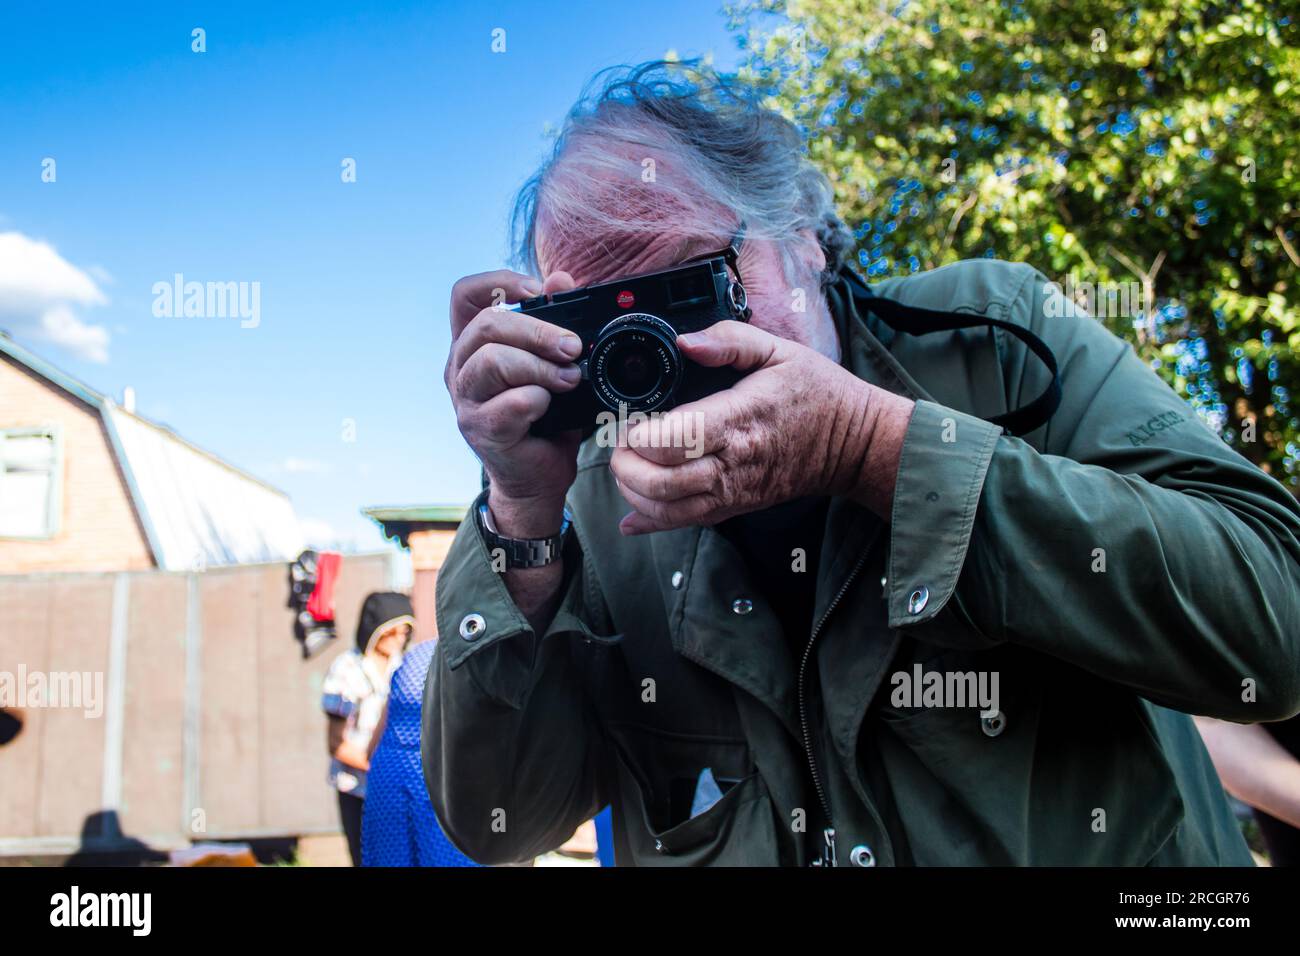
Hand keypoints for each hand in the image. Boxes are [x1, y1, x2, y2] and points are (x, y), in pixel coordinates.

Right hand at [445, 269, 583, 535]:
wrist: (537, 478)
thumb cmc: (545, 418)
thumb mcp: (555, 364)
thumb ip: (557, 321)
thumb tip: (564, 279)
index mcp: (475, 344)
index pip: (466, 295)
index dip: (499, 282)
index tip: (538, 292)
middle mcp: (461, 367)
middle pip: (487, 325)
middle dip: (538, 330)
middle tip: (574, 347)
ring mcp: (466, 401)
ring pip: (491, 361)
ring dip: (539, 365)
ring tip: (570, 378)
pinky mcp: (481, 430)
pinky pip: (508, 404)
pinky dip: (537, 400)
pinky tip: (550, 408)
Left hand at [609, 320, 914, 533]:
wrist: (852, 443)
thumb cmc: (816, 393)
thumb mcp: (779, 349)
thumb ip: (728, 340)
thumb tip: (685, 341)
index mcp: (739, 418)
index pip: (676, 439)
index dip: (640, 435)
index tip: (631, 419)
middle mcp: (733, 462)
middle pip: (662, 482)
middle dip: (626, 466)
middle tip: (620, 443)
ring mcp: (733, 490)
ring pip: (668, 510)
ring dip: (633, 494)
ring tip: (626, 468)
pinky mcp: (734, 507)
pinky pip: (685, 523)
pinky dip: (651, 522)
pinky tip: (631, 515)